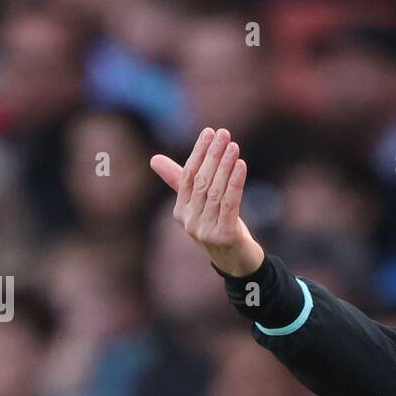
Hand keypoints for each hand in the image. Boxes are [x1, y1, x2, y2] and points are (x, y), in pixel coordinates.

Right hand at [150, 128, 264, 277]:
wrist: (238, 262)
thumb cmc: (219, 227)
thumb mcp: (200, 205)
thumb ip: (180, 181)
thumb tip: (154, 159)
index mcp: (181, 212)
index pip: (187, 176)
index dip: (198, 153)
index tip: (209, 132)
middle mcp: (190, 222)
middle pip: (201, 182)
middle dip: (213, 155)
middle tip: (224, 134)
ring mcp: (205, 231)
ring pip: (216, 191)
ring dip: (225, 166)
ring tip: (234, 146)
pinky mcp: (224, 236)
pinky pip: (229, 204)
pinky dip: (235, 183)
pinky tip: (241, 165)